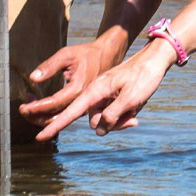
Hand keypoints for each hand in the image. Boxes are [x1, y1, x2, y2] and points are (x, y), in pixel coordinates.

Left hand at [18, 38, 123, 129]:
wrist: (105, 56)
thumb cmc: (86, 54)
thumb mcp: (66, 54)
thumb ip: (49, 66)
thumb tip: (33, 78)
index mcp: (78, 88)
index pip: (53, 104)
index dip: (37, 107)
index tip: (23, 106)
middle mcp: (81, 100)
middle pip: (55, 117)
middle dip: (35, 117)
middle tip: (22, 109)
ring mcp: (82, 105)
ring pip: (58, 118)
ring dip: (41, 116)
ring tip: (28, 106)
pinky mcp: (80, 105)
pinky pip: (63, 114)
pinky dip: (48, 113)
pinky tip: (39, 104)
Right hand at [32, 42, 173, 142]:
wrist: (154, 59)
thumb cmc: (143, 75)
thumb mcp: (131, 97)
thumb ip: (113, 115)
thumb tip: (99, 130)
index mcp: (95, 90)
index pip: (71, 111)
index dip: (55, 125)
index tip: (40, 137)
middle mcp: (96, 94)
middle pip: (96, 122)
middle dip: (112, 125)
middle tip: (132, 118)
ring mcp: (104, 97)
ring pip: (106, 121)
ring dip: (120, 121)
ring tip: (136, 109)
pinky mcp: (112, 99)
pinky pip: (114, 116)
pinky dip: (124, 116)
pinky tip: (136, 110)